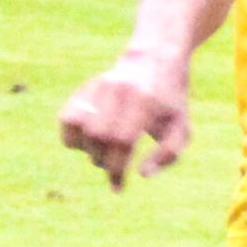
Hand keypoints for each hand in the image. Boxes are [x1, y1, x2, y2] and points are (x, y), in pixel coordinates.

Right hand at [58, 52, 191, 189]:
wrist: (155, 59)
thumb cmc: (170, 102)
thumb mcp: (180, 127)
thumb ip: (168, 154)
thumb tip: (142, 174)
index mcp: (144, 102)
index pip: (122, 141)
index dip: (116, 169)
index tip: (118, 187)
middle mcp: (118, 91)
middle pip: (98, 136)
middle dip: (102, 161)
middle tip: (113, 166)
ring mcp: (99, 87)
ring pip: (78, 127)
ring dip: (86, 150)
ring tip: (102, 152)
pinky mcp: (85, 88)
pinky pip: (66, 118)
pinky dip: (72, 137)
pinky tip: (88, 141)